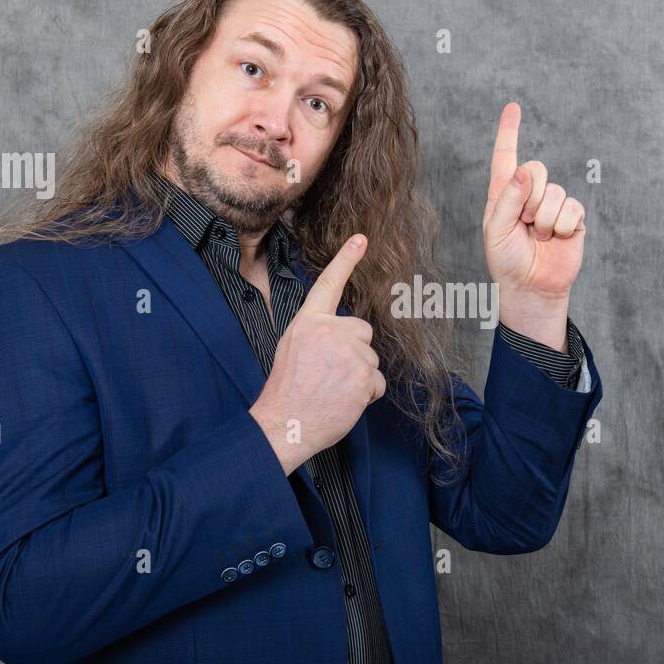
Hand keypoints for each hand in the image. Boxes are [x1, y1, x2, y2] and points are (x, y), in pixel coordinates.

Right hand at [249, 234, 385, 474]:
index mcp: (308, 322)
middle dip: (354, 351)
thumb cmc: (287, 391)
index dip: (345, 260)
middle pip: (362, 331)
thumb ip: (317, 334)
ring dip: (359, 376)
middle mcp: (330, 331)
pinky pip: (378, 382)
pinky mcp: (364, 377)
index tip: (361, 239)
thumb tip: (343, 335)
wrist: (285, 424)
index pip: (329, 285)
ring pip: (371, 359)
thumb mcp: (292, 348)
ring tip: (333, 391)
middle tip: (330, 374)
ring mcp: (350, 353)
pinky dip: (366, 395)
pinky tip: (344, 402)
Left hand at [482, 101, 585, 346]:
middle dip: (530, 198)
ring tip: (539, 238)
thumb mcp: (496, 229)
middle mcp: (529, 193)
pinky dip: (562, 227)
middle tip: (525, 224)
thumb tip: (526, 170)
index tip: (513, 107)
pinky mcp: (572, 218)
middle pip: (537, 168)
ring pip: (555, 192)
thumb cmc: (506, 260)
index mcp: (504, 192)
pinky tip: (556, 240)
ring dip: (544, 220)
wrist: (530, 287)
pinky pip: (572, 209)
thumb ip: (508, 198)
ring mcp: (553, 204)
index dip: (509, 131)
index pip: (506, 156)